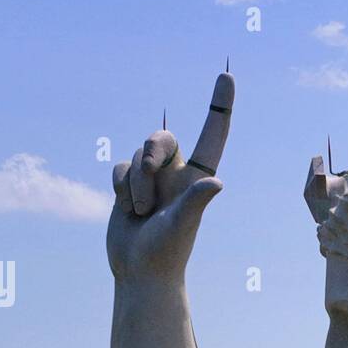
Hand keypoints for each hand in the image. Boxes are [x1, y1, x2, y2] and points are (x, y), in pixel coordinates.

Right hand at [107, 72, 232, 282]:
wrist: (139, 271)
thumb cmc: (166, 252)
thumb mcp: (181, 226)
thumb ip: (195, 202)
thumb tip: (215, 184)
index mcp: (198, 178)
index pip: (212, 135)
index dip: (220, 105)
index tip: (227, 75)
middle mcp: (178, 174)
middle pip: (162, 138)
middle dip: (151, 153)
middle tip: (150, 183)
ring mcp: (153, 179)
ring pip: (136, 156)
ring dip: (136, 185)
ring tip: (142, 214)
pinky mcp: (129, 186)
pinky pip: (119, 167)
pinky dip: (121, 187)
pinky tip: (127, 210)